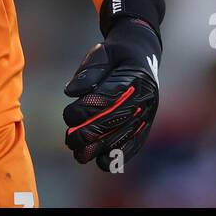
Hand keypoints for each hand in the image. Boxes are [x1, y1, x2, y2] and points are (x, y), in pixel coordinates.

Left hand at [62, 16, 160, 169]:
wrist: (142, 53)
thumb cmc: (117, 53)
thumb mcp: (102, 53)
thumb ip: (88, 72)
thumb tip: (71, 92)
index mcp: (134, 77)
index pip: (108, 98)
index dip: (87, 110)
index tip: (68, 116)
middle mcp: (145, 98)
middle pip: (116, 122)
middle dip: (90, 133)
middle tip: (70, 140)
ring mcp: (147, 113)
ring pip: (124, 136)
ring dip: (101, 148)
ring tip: (79, 155)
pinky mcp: (146, 124)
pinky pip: (135, 143)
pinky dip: (119, 155)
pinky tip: (102, 162)